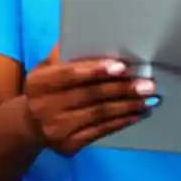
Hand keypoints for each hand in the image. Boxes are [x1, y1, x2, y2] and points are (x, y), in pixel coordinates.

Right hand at [23, 45, 153, 156]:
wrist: (30, 125)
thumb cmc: (47, 88)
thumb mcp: (46, 68)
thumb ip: (65, 54)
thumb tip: (95, 35)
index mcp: (39, 82)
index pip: (70, 74)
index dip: (96, 70)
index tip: (121, 66)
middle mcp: (45, 107)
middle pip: (90, 95)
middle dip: (122, 89)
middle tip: (148, 84)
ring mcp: (57, 129)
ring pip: (99, 114)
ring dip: (128, 106)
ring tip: (149, 99)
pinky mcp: (69, 145)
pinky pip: (100, 131)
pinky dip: (122, 122)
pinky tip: (137, 114)